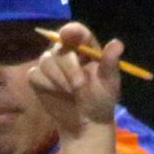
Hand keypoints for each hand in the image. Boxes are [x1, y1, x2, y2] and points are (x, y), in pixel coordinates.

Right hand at [28, 21, 122, 138]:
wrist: (86, 123)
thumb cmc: (100, 100)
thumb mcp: (109, 83)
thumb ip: (110, 63)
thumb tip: (117, 43)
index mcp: (85, 48)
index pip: (76, 32)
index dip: (71, 30)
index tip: (66, 34)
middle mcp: (66, 52)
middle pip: (58, 48)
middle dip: (68, 67)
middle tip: (78, 85)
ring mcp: (50, 64)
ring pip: (45, 61)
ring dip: (58, 79)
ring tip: (70, 92)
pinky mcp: (38, 78)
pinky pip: (35, 74)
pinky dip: (46, 85)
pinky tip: (56, 94)